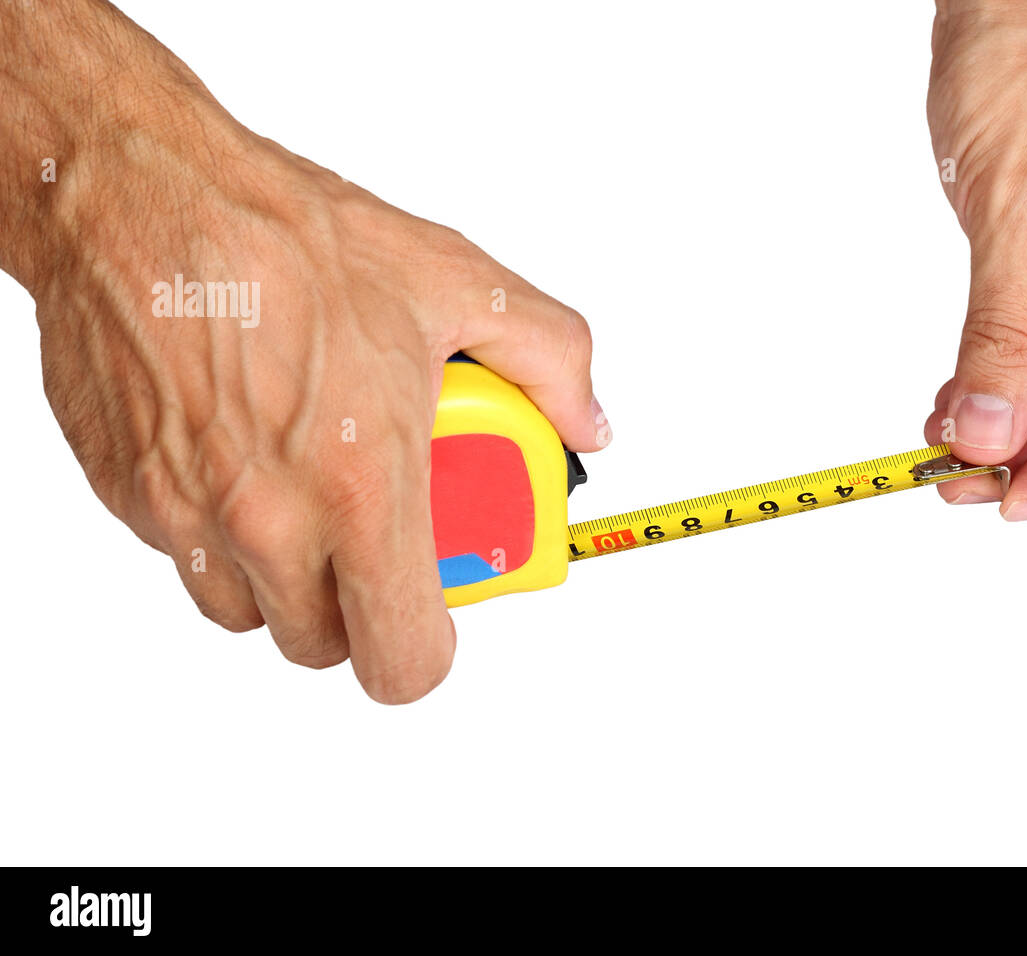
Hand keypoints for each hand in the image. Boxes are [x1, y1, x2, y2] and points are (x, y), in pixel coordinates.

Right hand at [4, 2, 608, 702]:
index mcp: (363, 486)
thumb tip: (586, 422)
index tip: (433, 615)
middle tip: (373, 535)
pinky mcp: (127, 496)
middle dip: (356, 605)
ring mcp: (188, 514)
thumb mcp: (459, 284)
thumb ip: (551, 362)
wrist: (143, 194)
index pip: (400, 654)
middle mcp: (269, 519)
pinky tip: (240, 450)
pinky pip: (187, 556)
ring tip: (306, 489)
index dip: (425, 650)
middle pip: (323, 645)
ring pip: (248, 611)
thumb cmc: (290, 239)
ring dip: (285, 577)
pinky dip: (219, 530)